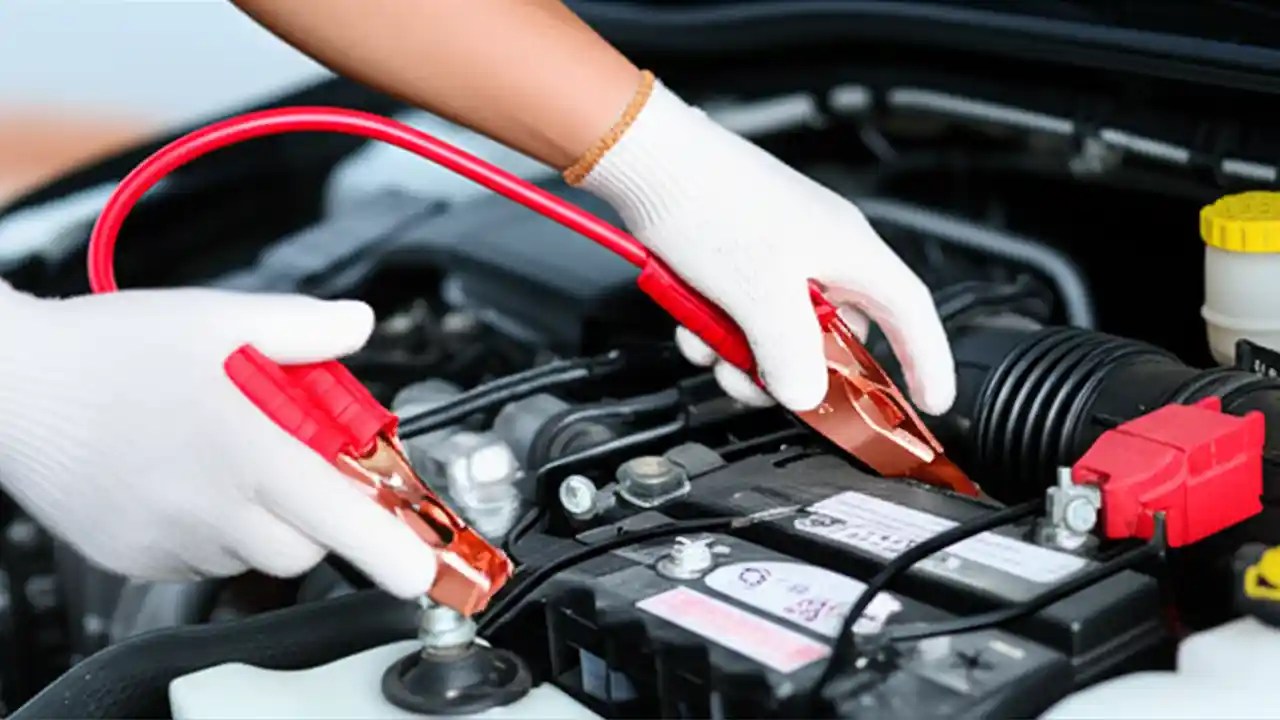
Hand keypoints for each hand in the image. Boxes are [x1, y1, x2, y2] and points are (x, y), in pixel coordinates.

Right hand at [0, 286, 435, 597]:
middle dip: (321, 515)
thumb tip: (357, 325)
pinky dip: (213, 531)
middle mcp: (213, 505)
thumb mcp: (222, 317)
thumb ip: (303, 327)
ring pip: (253, 556)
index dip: (393, 552)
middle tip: (299, 464)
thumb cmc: (112, 349)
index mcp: (248, 447)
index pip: (343, 518)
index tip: (423, 571)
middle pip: (308, 547)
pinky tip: (187, 481)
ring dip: (265, 521)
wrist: (13, 384)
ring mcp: (172, 540)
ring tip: (229, 461)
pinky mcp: (137, 559)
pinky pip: (202, 562)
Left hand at [579, 78, 953, 413]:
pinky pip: (740, 313)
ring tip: (713, 349)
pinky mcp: (735, 256)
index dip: (925, 360)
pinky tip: (692, 325)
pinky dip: (717, 330)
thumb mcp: (759, 296)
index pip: (909, 312)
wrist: (647, 160)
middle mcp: (819, 250)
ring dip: (744, 354)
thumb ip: (791, 355)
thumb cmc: (710, 199)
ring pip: (777, 331)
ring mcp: (776, 253)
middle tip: (765, 384)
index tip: (929, 403)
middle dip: (794, 369)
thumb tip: (806, 395)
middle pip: (831, 335)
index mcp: (848, 250)